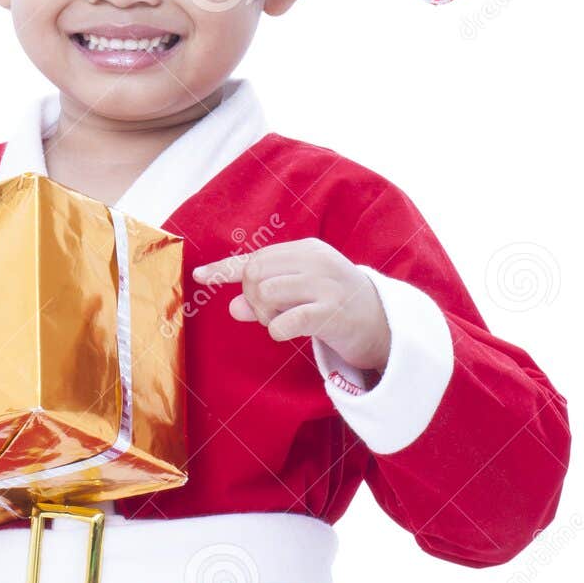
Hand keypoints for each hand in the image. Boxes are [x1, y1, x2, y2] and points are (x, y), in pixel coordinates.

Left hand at [191, 238, 391, 373]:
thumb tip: (233, 306)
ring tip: (281, 323)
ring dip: (265, 315)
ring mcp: (325, 284)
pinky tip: (288, 332)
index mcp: (306, 250)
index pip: (256, 256)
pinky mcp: (332, 311)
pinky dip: (278, 330)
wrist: (385, 324)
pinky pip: (286, 321)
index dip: (224, 269)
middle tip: (270, 314)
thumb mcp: (300, 296)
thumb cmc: (336, 307)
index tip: (198, 276)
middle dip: (253, 298)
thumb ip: (267, 299)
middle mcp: (315, 260)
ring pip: (266, 293)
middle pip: (255, 273)